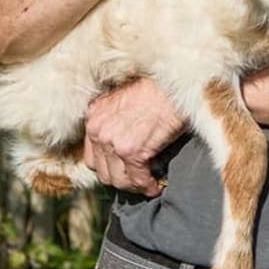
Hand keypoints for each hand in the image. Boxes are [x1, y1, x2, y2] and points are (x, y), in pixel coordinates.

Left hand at [84, 77, 187, 195]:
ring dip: (134, 186)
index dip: (109, 166)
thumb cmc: (157, 86)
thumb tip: (122, 142)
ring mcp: (114, 142)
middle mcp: (98, 129)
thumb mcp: (124, 98)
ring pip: (118, 180)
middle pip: (102, 171)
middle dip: (120, 179)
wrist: (176, 81)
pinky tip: (155, 186)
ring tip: (147, 184)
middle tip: (136, 180)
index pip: (92, 156)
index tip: (122, 169)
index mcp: (94, 115)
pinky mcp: (133, 152)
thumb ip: (115, 120)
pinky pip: (138, 180)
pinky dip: (148, 187)